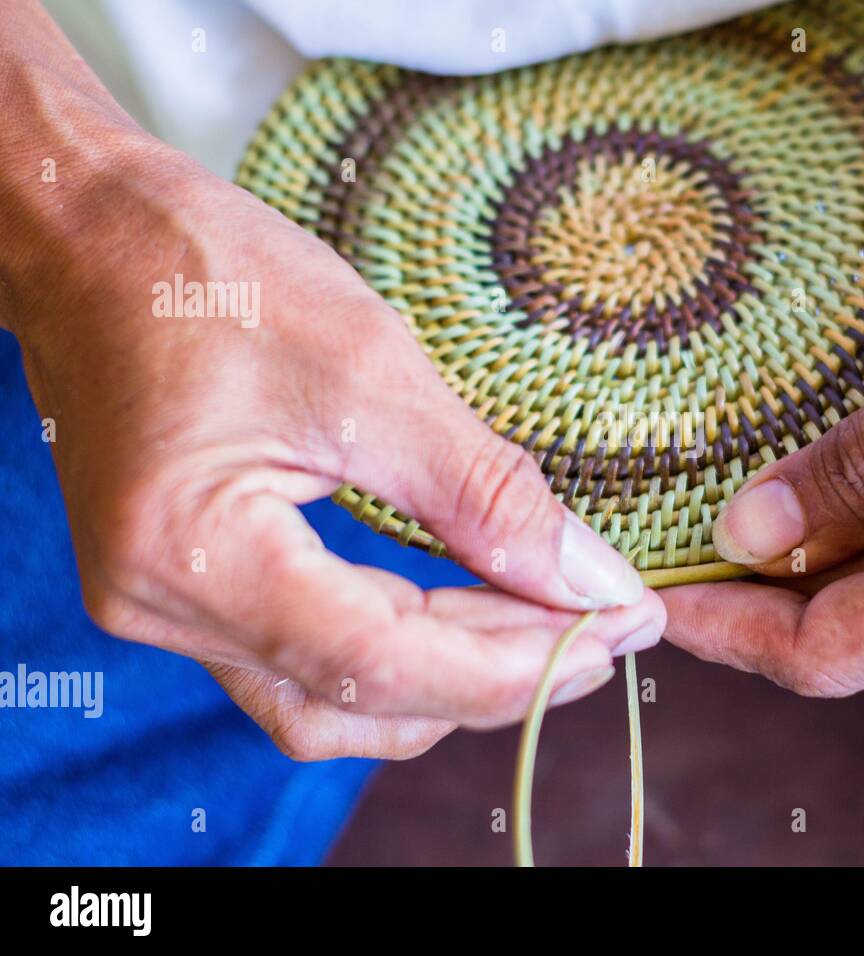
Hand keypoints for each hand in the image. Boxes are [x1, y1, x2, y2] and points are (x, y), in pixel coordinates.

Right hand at [5, 132, 663, 759]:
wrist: (95, 239)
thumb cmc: (208, 275)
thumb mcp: (371, 371)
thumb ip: (485, 491)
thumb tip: (590, 580)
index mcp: (190, 553)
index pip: (379, 662)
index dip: (513, 666)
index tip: (615, 634)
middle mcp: (164, 606)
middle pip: (363, 696)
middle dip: (496, 676)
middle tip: (602, 630)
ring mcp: (170, 603)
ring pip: (336, 698)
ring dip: (451, 673)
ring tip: (552, 623)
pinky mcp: (192, 585)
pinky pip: (311, 654)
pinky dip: (404, 643)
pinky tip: (476, 608)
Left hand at [661, 159, 863, 694]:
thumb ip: (847, 475)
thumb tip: (747, 535)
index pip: (829, 654)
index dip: (730, 632)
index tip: (648, 593)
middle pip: (845, 626)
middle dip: (748, 595)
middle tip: (657, 547)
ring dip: (790, 555)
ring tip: (703, 515)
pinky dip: (842, 518)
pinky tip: (793, 487)